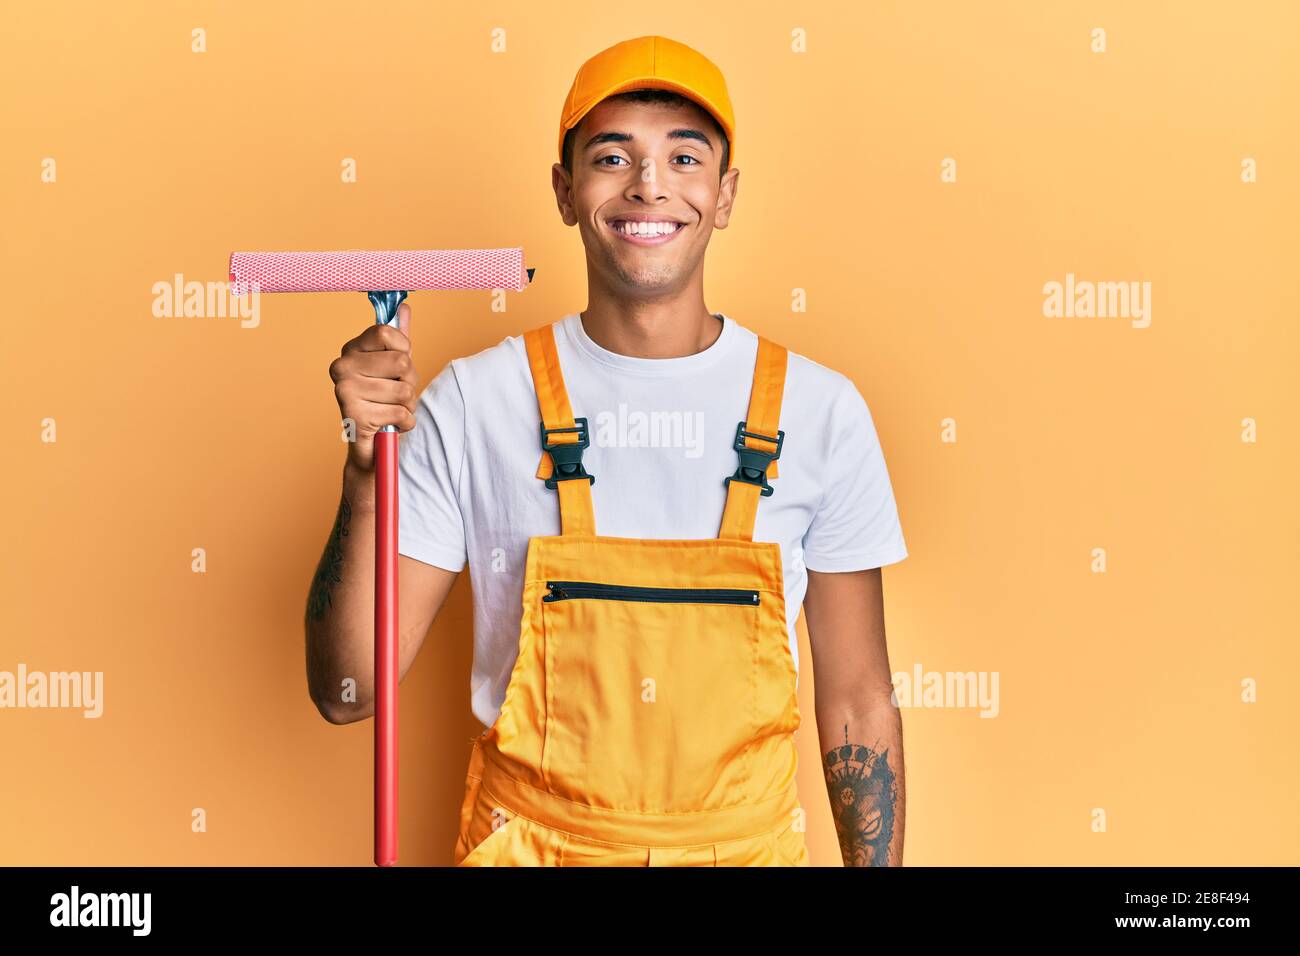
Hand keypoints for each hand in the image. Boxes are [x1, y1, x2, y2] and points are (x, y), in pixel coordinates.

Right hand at [329, 302, 417, 472]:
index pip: (386, 332)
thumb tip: (404, 307)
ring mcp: (344, 391)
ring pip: (404, 390)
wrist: (370, 446)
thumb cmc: (384, 400)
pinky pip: (401, 412)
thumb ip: (398, 338)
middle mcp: (341, 367)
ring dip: (408, 404)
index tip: (398, 364)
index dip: (404, 349)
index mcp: (351, 350)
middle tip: (396, 392)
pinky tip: (391, 424)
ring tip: (392, 409)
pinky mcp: (354, 415)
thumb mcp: (394, 367)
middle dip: (410, 381)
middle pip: (401, 361)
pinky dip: (405, 422)